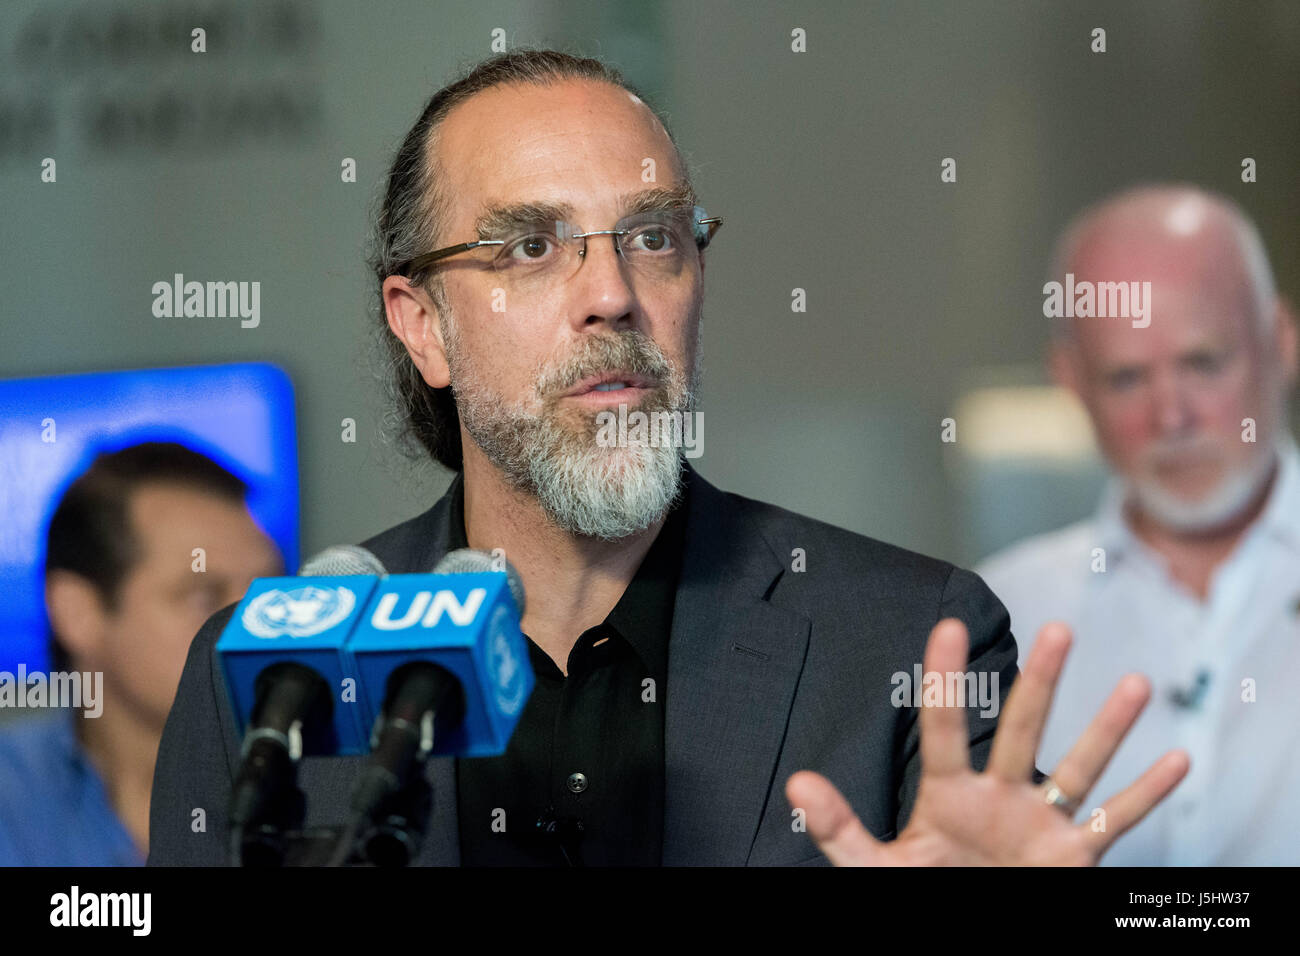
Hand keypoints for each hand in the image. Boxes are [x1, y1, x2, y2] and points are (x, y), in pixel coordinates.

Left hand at [785, 618, 1189, 864]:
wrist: (962, 926)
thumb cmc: (922, 891)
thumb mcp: (873, 866)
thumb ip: (838, 827)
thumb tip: (795, 784)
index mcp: (949, 794)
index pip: (944, 727)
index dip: (944, 679)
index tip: (946, 625)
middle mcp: (1000, 798)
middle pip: (1023, 731)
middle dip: (1040, 683)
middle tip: (1057, 629)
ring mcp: (1040, 825)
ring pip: (1079, 767)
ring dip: (1107, 728)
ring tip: (1136, 682)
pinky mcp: (1071, 859)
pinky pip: (1114, 823)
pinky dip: (1145, 796)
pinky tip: (1176, 761)